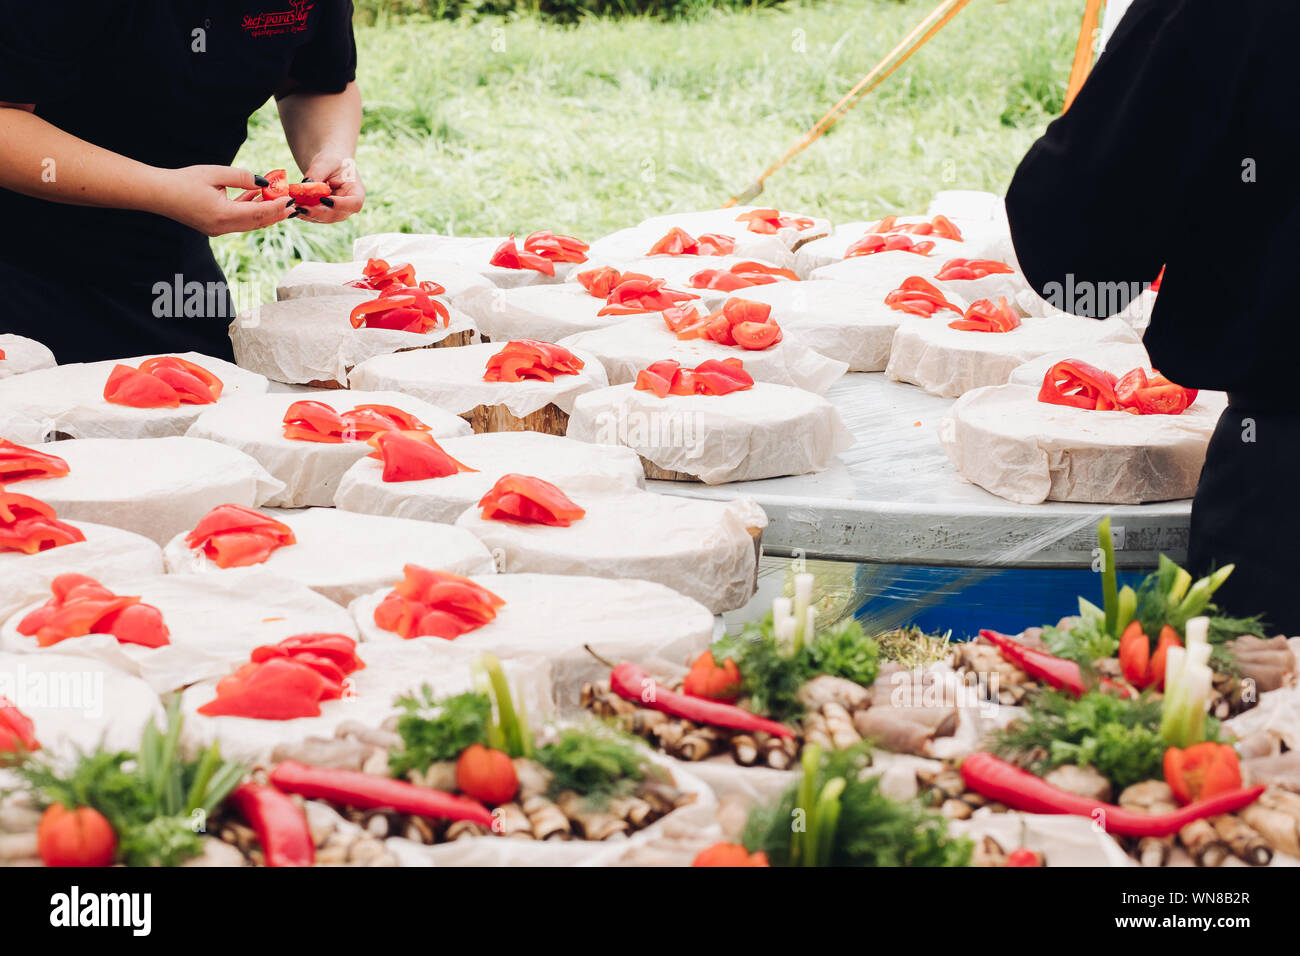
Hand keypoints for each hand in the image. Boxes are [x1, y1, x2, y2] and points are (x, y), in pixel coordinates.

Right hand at [152, 165, 293, 236]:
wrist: (158, 194)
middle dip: (277, 214)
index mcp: (224, 215)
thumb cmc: (184, 181)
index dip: (278, 206)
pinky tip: (258, 198)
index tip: (292, 199)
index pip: (259, 213)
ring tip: (281, 202)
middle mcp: (223, 227)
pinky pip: (239, 221)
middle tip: (294, 205)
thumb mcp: (215, 173)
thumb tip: (264, 183)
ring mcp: (218, 230)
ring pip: (249, 223)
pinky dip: (250, 211)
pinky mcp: (214, 227)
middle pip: (258, 222)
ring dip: (265, 213)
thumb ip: (242, 177)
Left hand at [292, 151, 364, 223]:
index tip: (325, 200)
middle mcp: (349, 206)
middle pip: (337, 215)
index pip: (354, 203)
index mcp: (356, 192)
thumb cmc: (331, 161)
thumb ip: (317, 173)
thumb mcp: (325, 162)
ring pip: (325, 218)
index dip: (341, 205)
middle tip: (302, 208)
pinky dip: (305, 213)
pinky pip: (316, 217)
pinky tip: (294, 208)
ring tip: (295, 207)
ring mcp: (337, 212)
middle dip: (319, 213)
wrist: (328, 165)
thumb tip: (305, 184)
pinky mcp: (325, 214)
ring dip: (309, 214)